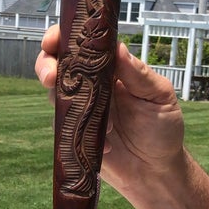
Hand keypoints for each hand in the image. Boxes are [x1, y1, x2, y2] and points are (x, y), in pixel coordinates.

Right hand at [35, 25, 186, 200]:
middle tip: (50, 77)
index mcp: (111, 68)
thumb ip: (138, 73)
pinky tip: (106, 143)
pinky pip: (62, 127)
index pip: (82, 43)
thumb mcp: (158, 97)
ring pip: (56, 94)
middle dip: (46, 66)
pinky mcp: (74, 134)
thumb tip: (117, 46)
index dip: (63, 37)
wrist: (156, 171)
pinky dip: (77, 132)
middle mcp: (91, 85)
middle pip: (57, 65)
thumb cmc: (163, 129)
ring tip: (96, 119)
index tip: (54, 41)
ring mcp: (80, 109)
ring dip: (66, 102)